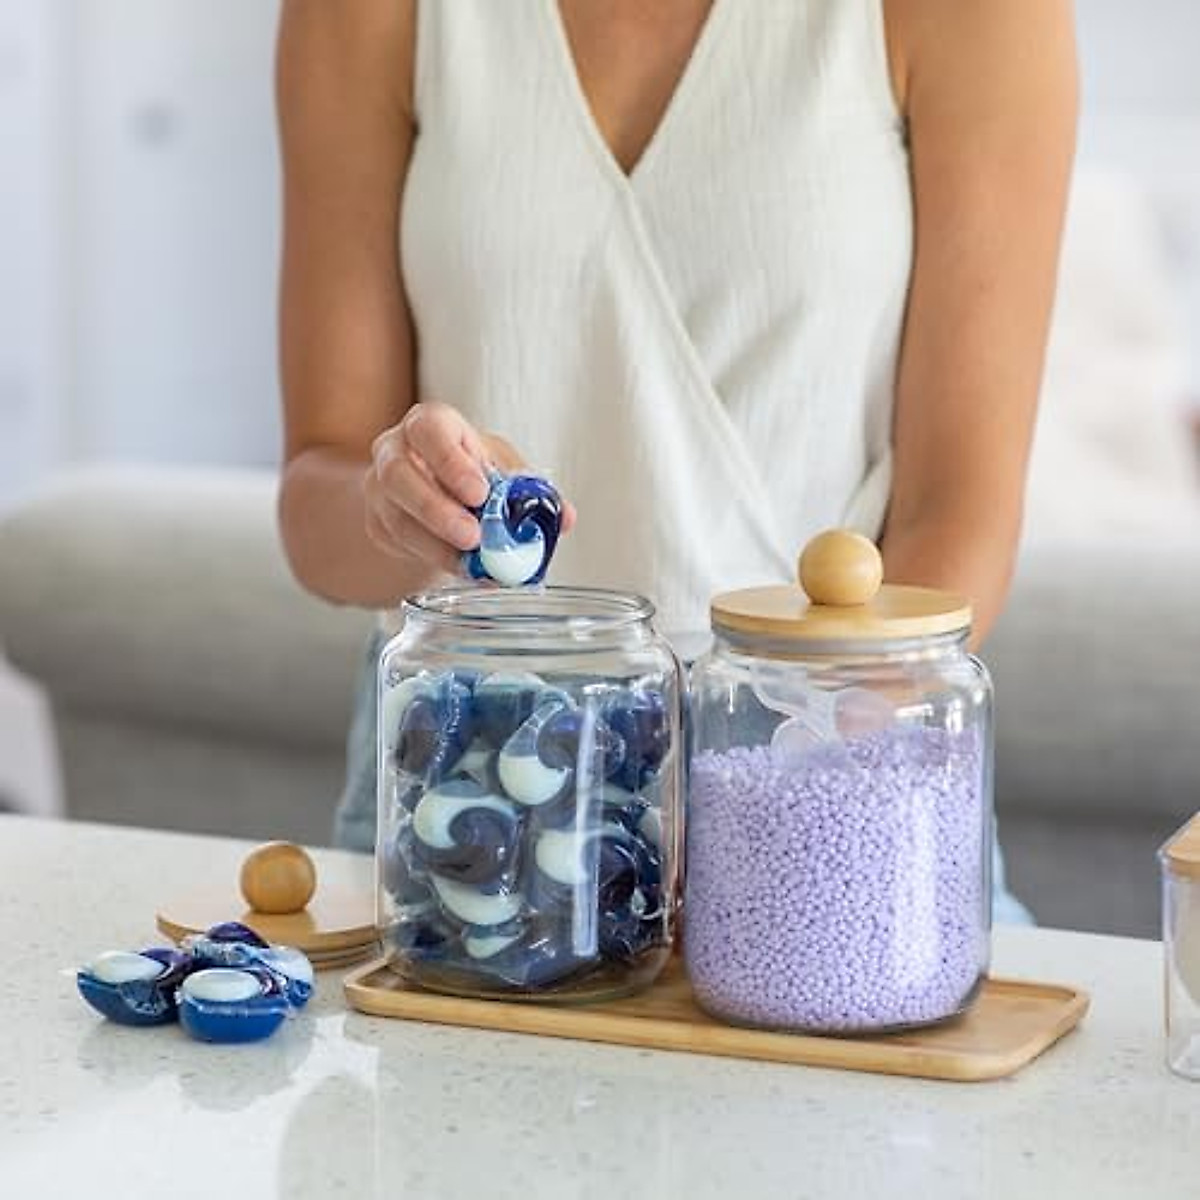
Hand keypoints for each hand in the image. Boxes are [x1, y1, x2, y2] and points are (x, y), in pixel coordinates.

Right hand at [364, 403, 572, 579]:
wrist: (435, 491)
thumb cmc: (471, 469)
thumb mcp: (503, 468)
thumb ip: (532, 489)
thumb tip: (564, 518)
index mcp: (429, 425)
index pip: (429, 430)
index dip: (450, 461)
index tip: (479, 493)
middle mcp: (395, 452)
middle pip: (399, 474)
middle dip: (436, 508)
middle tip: (473, 535)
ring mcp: (382, 490)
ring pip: (396, 517)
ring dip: (436, 544)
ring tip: (472, 563)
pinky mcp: (379, 525)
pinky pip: (401, 545)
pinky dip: (436, 560)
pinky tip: (465, 570)